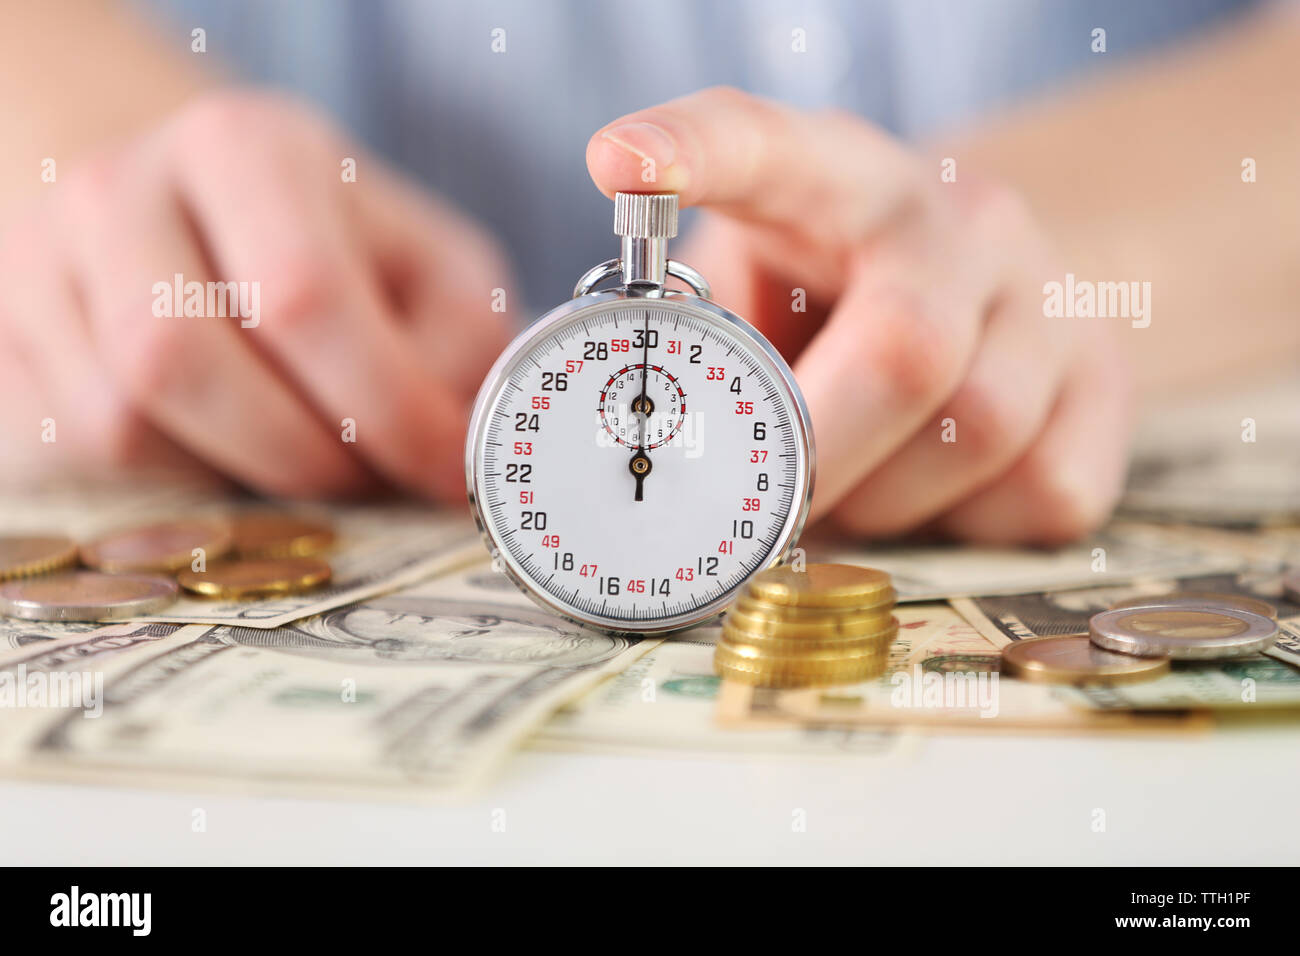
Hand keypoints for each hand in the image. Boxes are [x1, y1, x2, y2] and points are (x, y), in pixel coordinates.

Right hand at [0, 90, 512, 500]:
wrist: (195, 214)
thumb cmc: (336, 248)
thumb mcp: (430, 268)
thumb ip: (463, 343)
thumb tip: (460, 447)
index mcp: (243, 146)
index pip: (300, 292)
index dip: (384, 407)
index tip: (443, 470)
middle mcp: (120, 186)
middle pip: (182, 361)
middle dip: (299, 456)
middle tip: (367, 481)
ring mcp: (41, 258)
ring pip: (119, 423)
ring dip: (232, 476)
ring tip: (304, 459)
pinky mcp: (8, 335)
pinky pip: (81, 455)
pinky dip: (175, 482)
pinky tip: (231, 449)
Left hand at [587, 88, 1132, 543]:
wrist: (997, 297)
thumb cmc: (835, 306)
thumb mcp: (758, 287)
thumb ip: (700, 335)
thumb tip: (618, 453)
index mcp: (847, 183)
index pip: (772, 147)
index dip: (699, 152)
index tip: (619, 162)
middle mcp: (963, 224)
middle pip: (905, 347)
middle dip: (816, 456)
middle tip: (755, 506)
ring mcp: (1052, 299)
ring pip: (979, 431)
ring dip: (887, 500)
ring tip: (846, 494)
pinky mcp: (1111, 383)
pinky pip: (1046, 492)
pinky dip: (969, 525)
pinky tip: (935, 496)